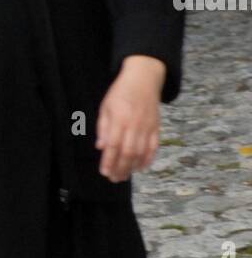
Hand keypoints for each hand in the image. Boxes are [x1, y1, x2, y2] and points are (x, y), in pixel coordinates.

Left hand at [96, 57, 164, 182]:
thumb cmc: (121, 92)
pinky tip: (141, 167)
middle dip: (120, 168)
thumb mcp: (106, 107)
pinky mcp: (156, 127)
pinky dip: (148, 159)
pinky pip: (154, 147)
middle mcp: (134, 125)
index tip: (104, 172)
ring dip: (132, 167)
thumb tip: (101, 147)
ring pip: (141, 152)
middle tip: (114, 178)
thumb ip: (103, 128)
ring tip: (125, 175)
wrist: (144, 79)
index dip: (109, 161)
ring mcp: (147, 127)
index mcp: (120, 119)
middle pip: (128, 153)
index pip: (113, 145)